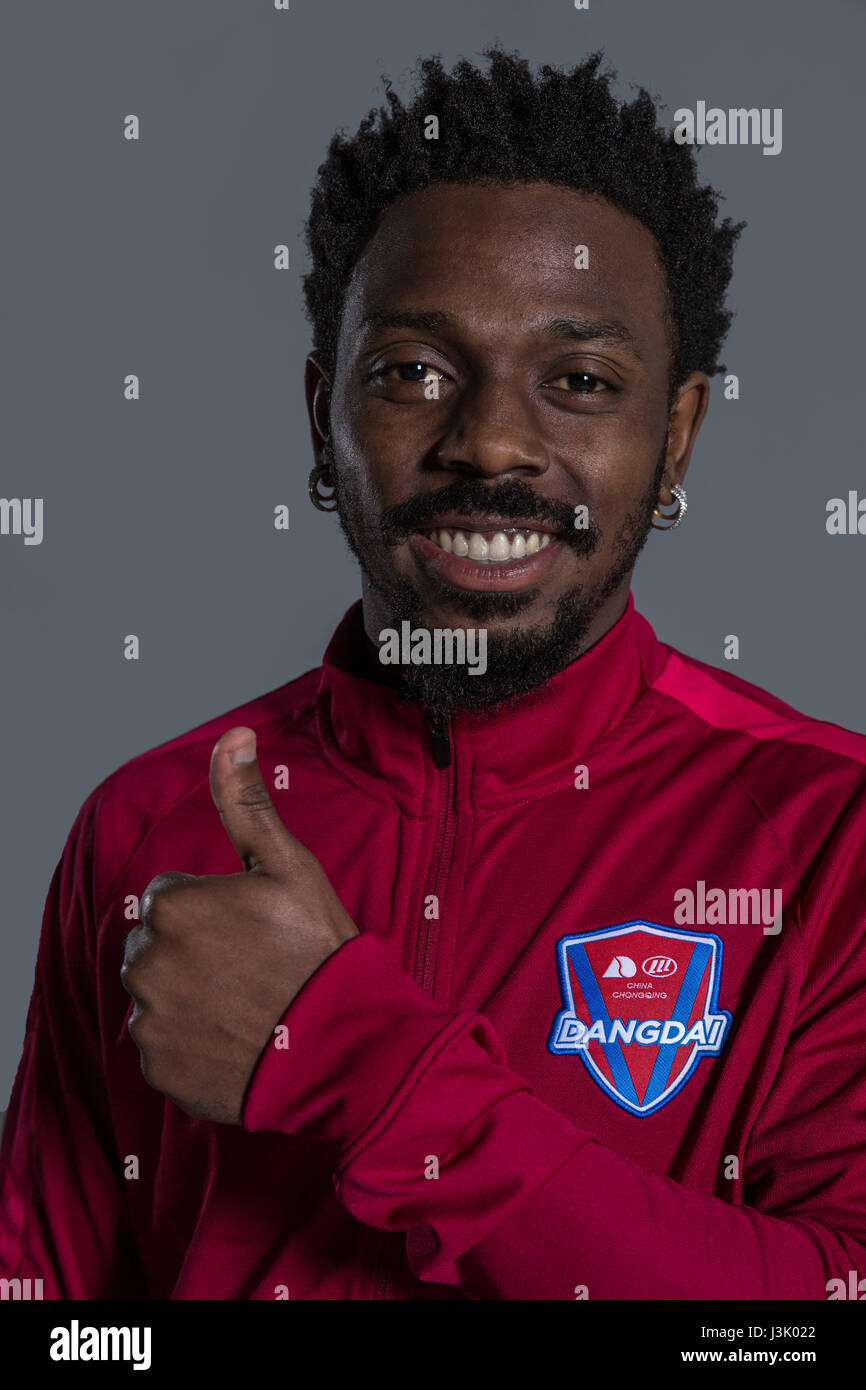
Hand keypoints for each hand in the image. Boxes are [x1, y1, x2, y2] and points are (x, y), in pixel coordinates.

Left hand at [121, 726, 358, 1123]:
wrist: (344, 1047)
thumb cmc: (319, 949)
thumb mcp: (289, 865)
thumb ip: (245, 800)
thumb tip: (233, 734)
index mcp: (170, 907)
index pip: (168, 897)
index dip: (214, 909)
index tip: (255, 929)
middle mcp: (144, 963)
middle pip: (156, 944)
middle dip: (194, 950)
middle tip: (254, 966)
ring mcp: (149, 1021)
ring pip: (158, 993)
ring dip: (189, 995)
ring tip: (247, 1003)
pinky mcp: (157, 1068)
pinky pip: (162, 1043)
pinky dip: (190, 1042)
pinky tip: (235, 1039)